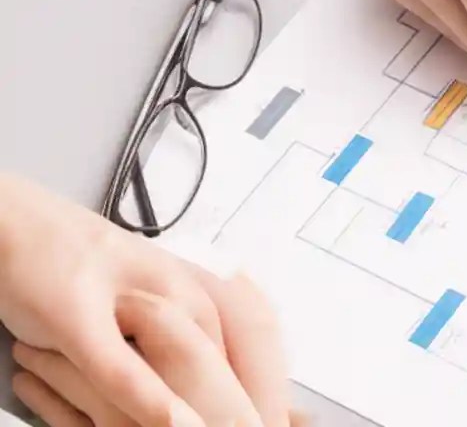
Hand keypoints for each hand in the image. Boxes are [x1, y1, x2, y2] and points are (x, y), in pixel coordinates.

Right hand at [0, 175, 290, 424]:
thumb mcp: (136, 286)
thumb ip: (175, 318)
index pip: (253, 320)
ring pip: (189, 346)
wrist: (9, 218)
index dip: (271, 369)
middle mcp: (167, 275)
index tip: (282, 408)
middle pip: (238, 332)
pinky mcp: (75, 311)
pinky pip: (119, 363)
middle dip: (257, 385)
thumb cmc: (71, 261)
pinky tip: (175, 421)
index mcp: (185, 272)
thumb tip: (216, 361)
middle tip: (268, 424)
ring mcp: (122, 289)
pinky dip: (150, 395)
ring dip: (216, 395)